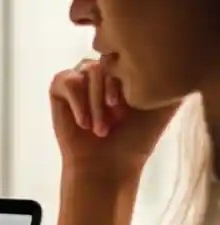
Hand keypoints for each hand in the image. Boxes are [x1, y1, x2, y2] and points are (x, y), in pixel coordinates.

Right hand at [51, 59, 178, 178]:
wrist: (106, 165)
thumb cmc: (133, 139)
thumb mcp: (161, 105)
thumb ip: (165, 79)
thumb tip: (162, 63)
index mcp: (128, 71)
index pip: (129, 57)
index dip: (129, 83)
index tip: (131, 112)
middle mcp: (105, 71)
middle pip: (109, 62)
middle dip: (111, 94)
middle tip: (116, 120)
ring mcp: (81, 77)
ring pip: (89, 71)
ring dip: (96, 103)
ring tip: (99, 128)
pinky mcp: (59, 88)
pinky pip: (67, 80)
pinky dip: (77, 103)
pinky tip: (83, 124)